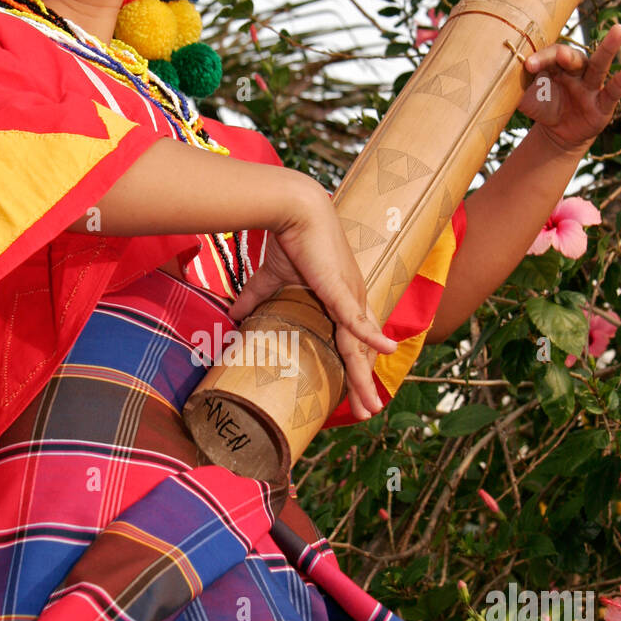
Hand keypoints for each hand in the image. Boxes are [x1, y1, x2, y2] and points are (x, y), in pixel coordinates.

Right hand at [227, 183, 397, 421]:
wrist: (292, 208)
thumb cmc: (288, 237)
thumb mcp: (271, 277)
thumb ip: (257, 297)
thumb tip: (234, 315)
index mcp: (339, 299)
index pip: (351, 341)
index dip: (354, 367)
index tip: (354, 393)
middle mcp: (352, 300)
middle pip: (359, 352)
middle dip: (362, 384)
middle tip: (365, 412)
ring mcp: (349, 295)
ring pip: (359, 346)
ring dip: (365, 378)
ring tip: (369, 406)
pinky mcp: (340, 288)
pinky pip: (356, 320)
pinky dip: (371, 336)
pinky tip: (386, 351)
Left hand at [520, 23, 620, 150]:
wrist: (558, 134)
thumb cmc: (544, 108)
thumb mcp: (528, 100)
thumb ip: (518, 88)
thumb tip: (498, 79)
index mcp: (556, 67)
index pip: (550, 57)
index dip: (541, 60)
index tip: (527, 65)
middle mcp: (576, 71)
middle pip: (573, 57)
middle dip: (566, 55)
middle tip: (561, 55)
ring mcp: (591, 86)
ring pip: (600, 65)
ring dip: (609, 48)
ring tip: (619, 31)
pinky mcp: (604, 103)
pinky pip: (614, 91)